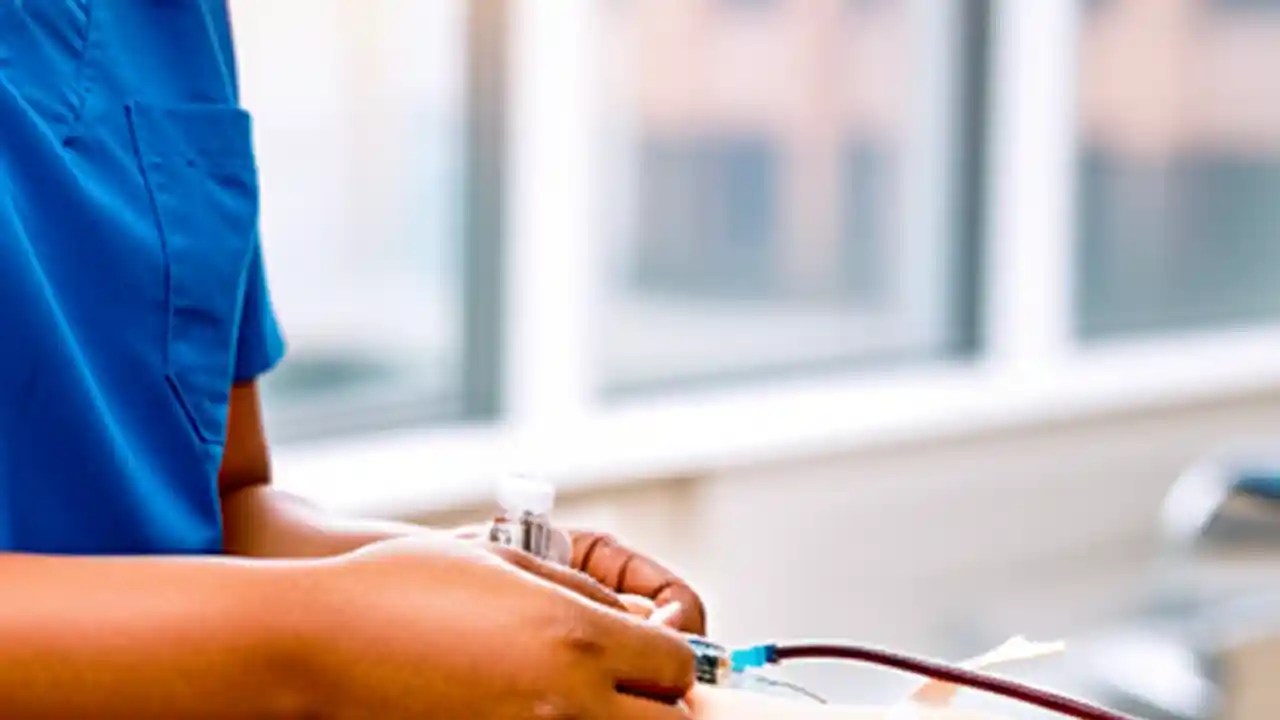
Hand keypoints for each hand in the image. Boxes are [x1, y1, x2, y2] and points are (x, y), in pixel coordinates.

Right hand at [312, 535, 695, 718]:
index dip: (668, 663)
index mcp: (576, 638)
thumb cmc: (401, 588)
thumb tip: (625, 618)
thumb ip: (576, 591)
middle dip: (657, 709)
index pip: (676, 669)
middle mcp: (566, 701)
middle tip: (626, 694)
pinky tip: (528, 714)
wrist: (318, 644)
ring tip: (573, 702)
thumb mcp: (501, 563)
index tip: (644, 659)